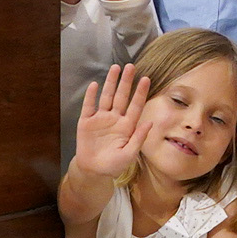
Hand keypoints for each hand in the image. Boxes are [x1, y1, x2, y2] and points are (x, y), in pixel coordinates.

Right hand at [74, 64, 149, 180]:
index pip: (136, 106)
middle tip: (131, 66)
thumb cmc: (114, 164)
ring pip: (106, 97)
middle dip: (126, 82)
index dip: (140, 93)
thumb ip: (138, 138)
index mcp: (127, 126)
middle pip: (121, 96)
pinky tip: (95, 84)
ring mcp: (101, 119)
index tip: (146, 79)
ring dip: (110, 83)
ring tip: (116, 68)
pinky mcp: (86, 122)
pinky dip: (91, 95)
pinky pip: (89, 106)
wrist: (93, 171)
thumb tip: (150, 122)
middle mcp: (115, 119)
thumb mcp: (129, 154)